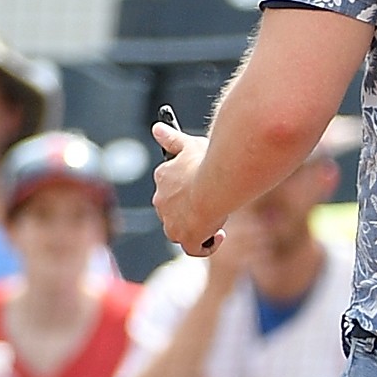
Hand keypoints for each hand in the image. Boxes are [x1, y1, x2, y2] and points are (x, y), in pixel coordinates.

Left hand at [152, 119, 220, 256]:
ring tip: (216, 218)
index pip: (171, 187)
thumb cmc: (205, 162)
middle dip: (191, 209)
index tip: (202, 185)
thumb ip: (172, 138)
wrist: (213, 184)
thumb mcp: (189, 145)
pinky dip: (206, 244)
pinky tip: (219, 234)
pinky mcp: (186, 238)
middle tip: (212, 203)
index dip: (187, 189)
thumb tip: (157, 128)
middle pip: (174, 210)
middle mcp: (162, 201)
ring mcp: (172, 222)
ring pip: (182, 229)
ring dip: (198, 226)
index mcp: (163, 178)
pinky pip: (194, 247)